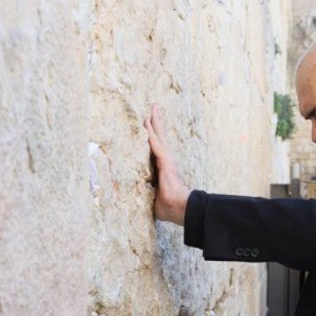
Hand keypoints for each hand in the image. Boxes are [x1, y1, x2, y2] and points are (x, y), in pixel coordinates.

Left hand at [144, 104, 190, 224]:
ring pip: (158, 136)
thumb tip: (137, 194)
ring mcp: (167, 159)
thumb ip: (146, 191)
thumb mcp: (152, 196)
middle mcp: (166, 160)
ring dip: (154, 122)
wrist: (179, 207)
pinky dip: (151, 133)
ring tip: (153, 108)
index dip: (152, 136)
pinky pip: (156, 144)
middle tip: (154, 107)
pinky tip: (147, 122)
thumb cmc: (168, 206)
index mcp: (163, 167)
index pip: (156, 148)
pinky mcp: (165, 161)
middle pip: (159, 137)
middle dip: (156, 122)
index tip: (148, 125)